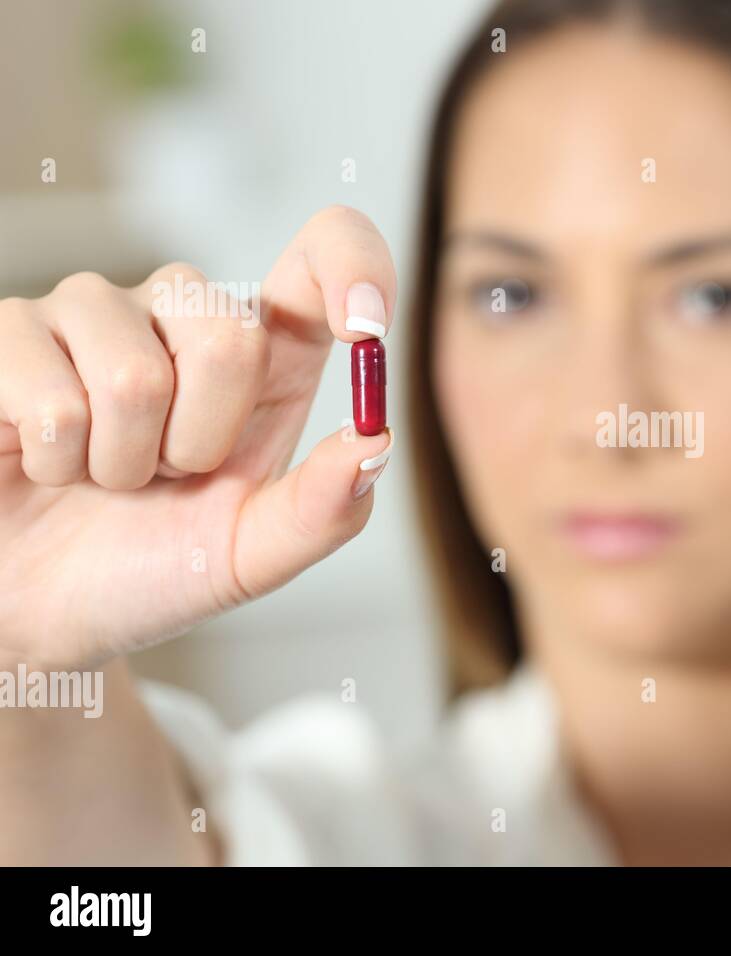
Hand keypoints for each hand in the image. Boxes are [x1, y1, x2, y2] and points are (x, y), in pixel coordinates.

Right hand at [0, 206, 396, 669]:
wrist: (39, 608)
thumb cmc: (150, 568)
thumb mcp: (252, 556)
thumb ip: (323, 509)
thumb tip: (375, 443)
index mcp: (264, 353)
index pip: (323, 256)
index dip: (354, 268)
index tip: (365, 328)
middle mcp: (184, 310)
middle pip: (230, 337)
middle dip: (198, 445)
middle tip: (164, 476)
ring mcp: (93, 310)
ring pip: (135, 378)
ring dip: (120, 464)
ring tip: (101, 475)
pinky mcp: (11, 329)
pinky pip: (52, 399)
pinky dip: (56, 462)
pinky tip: (43, 462)